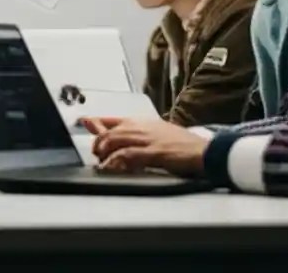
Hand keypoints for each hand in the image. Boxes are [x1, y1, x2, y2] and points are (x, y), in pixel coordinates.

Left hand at [81, 117, 205, 176]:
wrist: (205, 151)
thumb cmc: (182, 144)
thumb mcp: (156, 133)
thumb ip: (136, 135)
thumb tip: (121, 139)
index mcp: (141, 122)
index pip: (110, 120)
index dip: (95, 123)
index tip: (83, 123)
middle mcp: (140, 127)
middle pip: (107, 132)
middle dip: (98, 145)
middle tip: (98, 156)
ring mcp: (147, 139)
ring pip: (113, 141)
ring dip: (104, 153)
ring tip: (102, 163)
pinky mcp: (153, 152)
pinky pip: (127, 155)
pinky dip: (115, 161)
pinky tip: (111, 167)